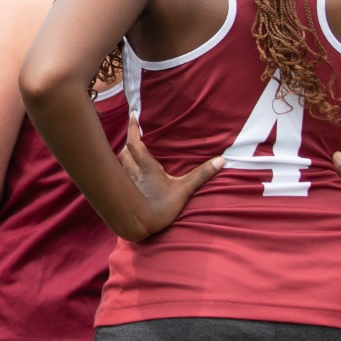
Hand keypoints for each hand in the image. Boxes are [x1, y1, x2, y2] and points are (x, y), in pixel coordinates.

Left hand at [116, 113, 222, 237]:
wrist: (137, 226)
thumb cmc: (159, 207)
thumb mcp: (183, 190)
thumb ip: (200, 175)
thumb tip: (220, 160)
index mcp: (146, 167)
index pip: (135, 142)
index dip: (133, 128)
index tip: (132, 114)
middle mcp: (133, 171)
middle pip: (125, 151)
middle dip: (128, 142)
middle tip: (132, 135)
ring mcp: (126, 183)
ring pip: (120, 164)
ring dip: (123, 156)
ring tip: (129, 151)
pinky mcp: (123, 194)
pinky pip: (120, 176)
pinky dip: (122, 171)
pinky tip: (127, 175)